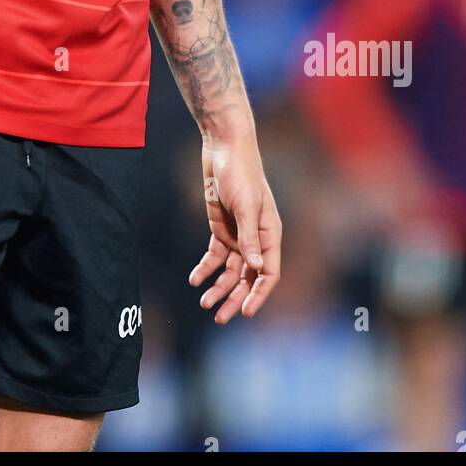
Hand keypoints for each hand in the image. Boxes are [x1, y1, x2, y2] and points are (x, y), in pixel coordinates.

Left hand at [190, 128, 281, 322]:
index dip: (259, 294)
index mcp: (270, 234)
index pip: (268, 273)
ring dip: (219, 288)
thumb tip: (256, 268)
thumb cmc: (240, 172)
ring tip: (203, 302)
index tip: (245, 312)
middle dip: (235, 298)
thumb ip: (249, 236)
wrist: (223, 147)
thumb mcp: (244, 205)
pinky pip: (215, 256)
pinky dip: (206, 269)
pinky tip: (195, 279)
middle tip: (219, 317)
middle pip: (248, 277)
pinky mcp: (221, 228)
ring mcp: (238, 234)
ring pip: (230, 271)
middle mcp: (256, 238)